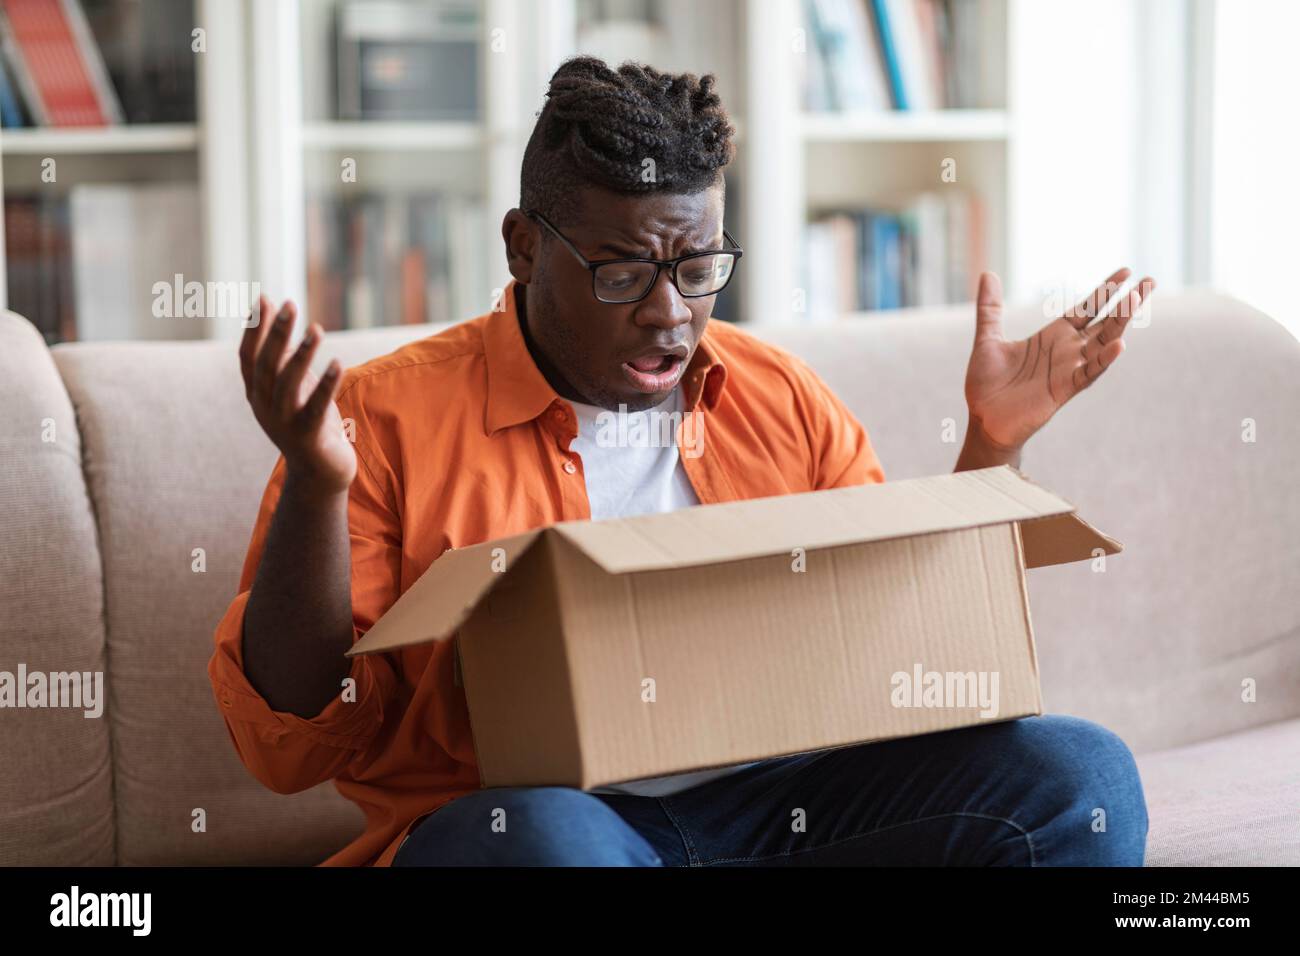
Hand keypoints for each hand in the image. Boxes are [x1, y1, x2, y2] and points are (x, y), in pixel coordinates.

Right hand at [239, 296, 355, 496]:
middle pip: (266, 365)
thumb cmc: (308, 425)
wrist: (320, 474)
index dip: (255, 329)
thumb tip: (278, 321)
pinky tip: (337, 363)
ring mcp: (284, 423)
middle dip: (277, 334)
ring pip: (287, 384)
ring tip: (316, 329)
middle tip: (291, 305)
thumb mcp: (294, 390)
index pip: (248, 357)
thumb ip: (284, 359)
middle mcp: (265, 408)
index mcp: (257, 394)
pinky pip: (316, 407)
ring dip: (301, 354)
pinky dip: (326, 384)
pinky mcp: (308, 437)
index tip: (264, 299)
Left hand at [964, 268, 1154, 451]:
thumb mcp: (988, 339)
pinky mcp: (1064, 389)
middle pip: (1105, 322)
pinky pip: (1089, 373)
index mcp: (1053, 336)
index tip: (1126, 271)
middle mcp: (1067, 350)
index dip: (1106, 291)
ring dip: (1120, 323)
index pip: (1087, 308)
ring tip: (1136, 300)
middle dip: (1127, 303)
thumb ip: (991, 308)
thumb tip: (987, 273)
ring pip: (1103, 343)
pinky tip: (1120, 345)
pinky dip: (1104, 360)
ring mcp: (1068, 369)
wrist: (983, 420)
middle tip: (1149, 281)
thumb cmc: (987, 383)